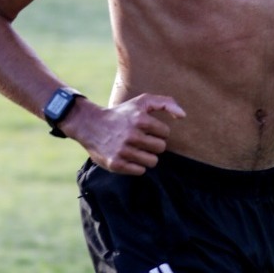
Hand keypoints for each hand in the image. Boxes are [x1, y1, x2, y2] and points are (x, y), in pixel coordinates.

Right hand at [69, 93, 185, 175]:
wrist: (91, 125)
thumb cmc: (122, 113)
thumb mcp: (142, 102)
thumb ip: (165, 103)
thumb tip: (183, 116)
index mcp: (140, 119)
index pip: (166, 133)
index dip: (158, 131)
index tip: (147, 129)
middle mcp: (132, 135)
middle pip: (160, 148)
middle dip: (154, 144)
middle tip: (142, 140)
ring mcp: (123, 151)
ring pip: (152, 161)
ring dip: (147, 156)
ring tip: (136, 149)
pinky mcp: (116, 164)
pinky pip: (140, 171)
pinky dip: (137, 165)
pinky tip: (129, 157)